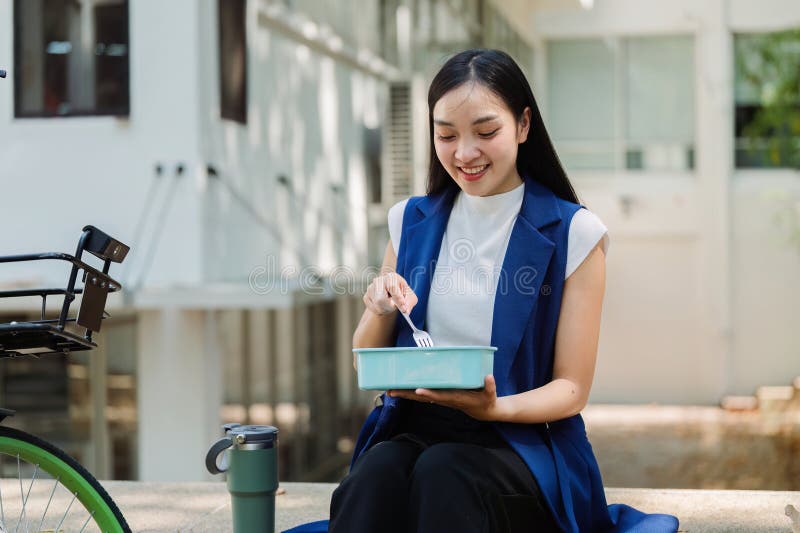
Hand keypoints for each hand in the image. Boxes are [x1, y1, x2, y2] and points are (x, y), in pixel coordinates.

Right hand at [363, 272, 417, 315]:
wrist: (391, 291)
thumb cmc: (402, 293)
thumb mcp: (410, 297)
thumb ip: (409, 303)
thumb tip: (406, 311)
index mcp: (391, 277)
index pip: (392, 288)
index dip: (398, 299)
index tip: (403, 309)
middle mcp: (379, 281)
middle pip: (380, 298)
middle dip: (389, 307)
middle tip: (395, 309)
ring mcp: (370, 288)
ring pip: (377, 305)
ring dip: (386, 309)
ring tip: (391, 305)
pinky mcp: (366, 296)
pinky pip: (372, 308)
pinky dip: (380, 310)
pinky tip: (384, 306)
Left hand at [387, 375, 502, 421]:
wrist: (483, 411)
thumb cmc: (486, 401)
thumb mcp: (490, 395)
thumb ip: (490, 387)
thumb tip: (489, 377)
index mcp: (455, 398)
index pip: (440, 396)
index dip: (429, 394)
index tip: (418, 390)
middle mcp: (444, 399)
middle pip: (423, 398)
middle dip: (407, 395)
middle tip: (391, 391)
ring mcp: (441, 399)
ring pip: (420, 397)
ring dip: (405, 394)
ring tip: (389, 390)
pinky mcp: (440, 397)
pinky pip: (423, 394)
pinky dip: (412, 392)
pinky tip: (402, 388)